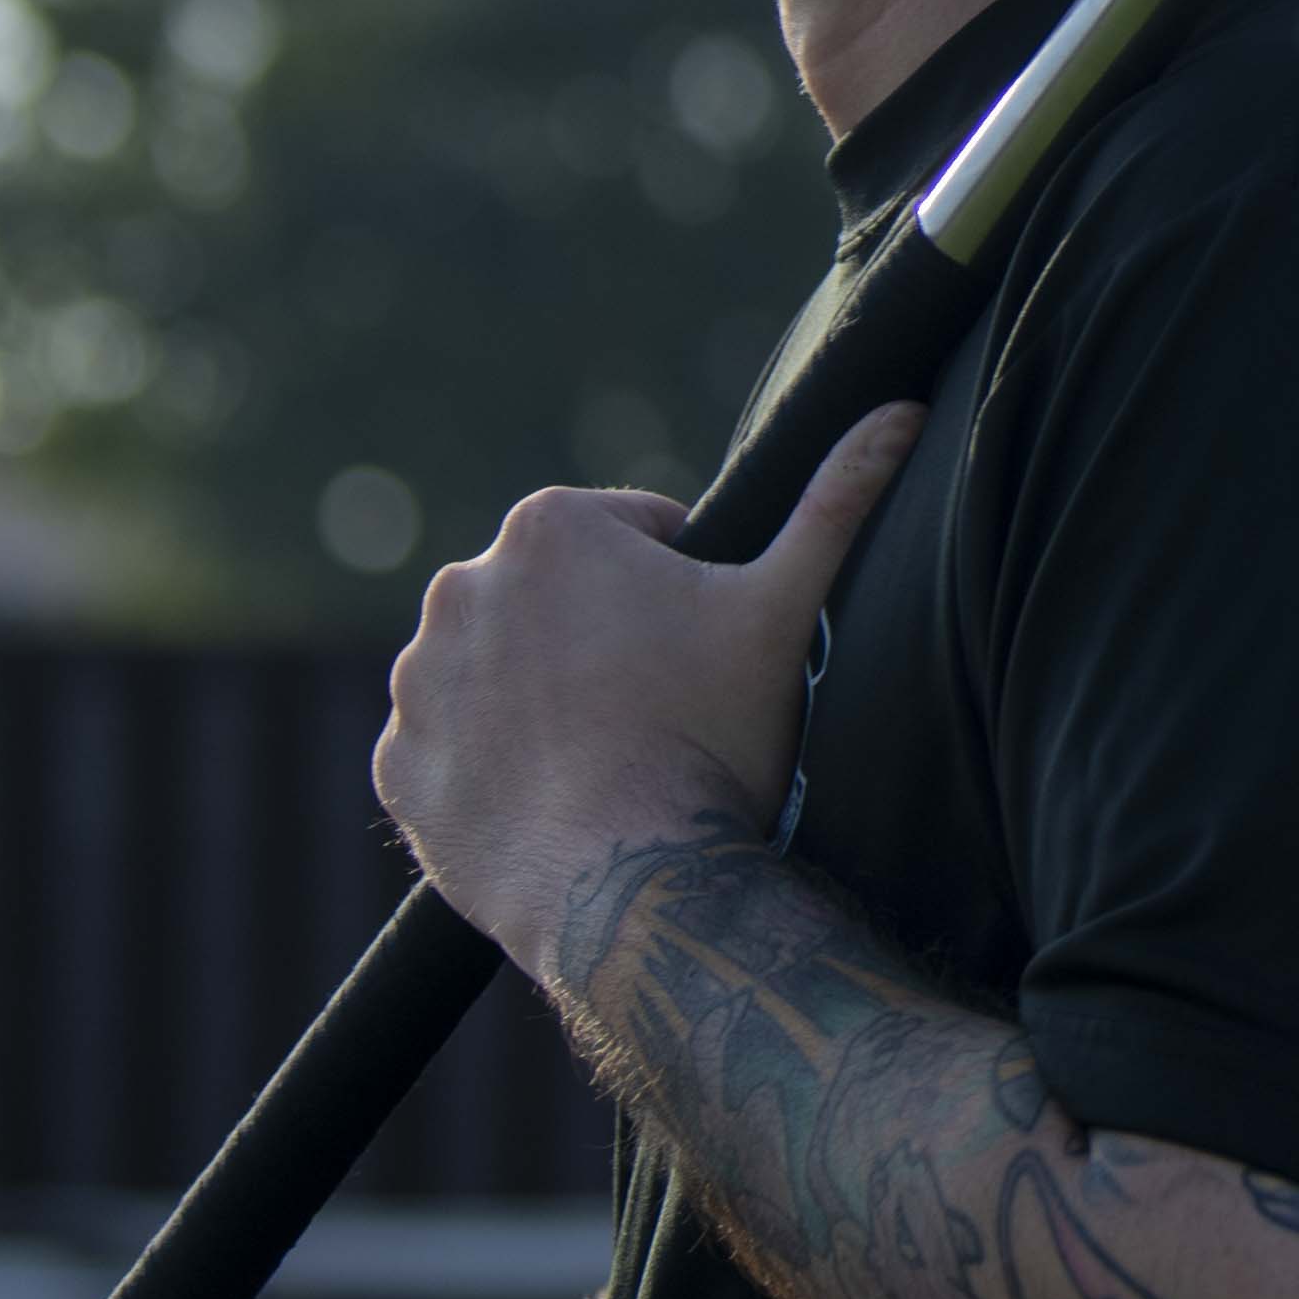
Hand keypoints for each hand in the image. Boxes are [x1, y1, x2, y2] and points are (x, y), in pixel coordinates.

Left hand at [377, 405, 920, 994]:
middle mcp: (461, 585)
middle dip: (604, 641)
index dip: (687, 595)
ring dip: (542, 698)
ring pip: (500, 671)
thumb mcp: (784, 612)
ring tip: (608, 758)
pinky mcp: (395, 764)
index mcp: (549, 526)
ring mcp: (419, 680)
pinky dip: (492, 766)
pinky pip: (450, 748)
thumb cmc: (711, 738)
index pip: (636, 539)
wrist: (631, 887)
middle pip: (561, 602)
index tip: (702, 656)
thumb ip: (838, 501)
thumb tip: (903, 411)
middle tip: (662, 712)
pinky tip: (555, 799)